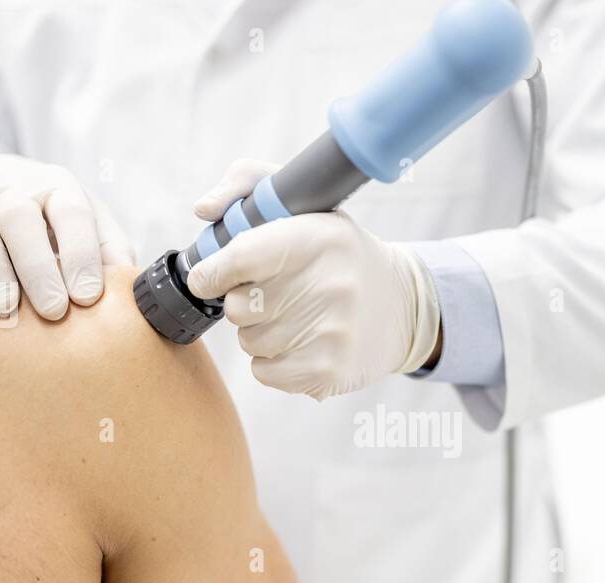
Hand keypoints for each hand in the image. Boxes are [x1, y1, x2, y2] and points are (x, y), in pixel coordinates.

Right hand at [0, 154, 135, 319]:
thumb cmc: (54, 221)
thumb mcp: (92, 229)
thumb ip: (112, 255)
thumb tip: (133, 293)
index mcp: (61, 189)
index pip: (72, 214)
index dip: (80, 254)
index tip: (87, 297)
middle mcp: (16, 184)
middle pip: (22, 219)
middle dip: (38, 267)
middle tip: (52, 311)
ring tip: (5, 305)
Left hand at [186, 160, 440, 399]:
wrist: (402, 305)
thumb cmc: (338, 253)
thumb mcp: (305, 206)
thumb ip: (247, 187)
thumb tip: (203, 210)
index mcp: (319, 237)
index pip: (240, 257)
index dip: (213, 271)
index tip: (210, 276)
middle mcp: (329, 285)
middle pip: (238, 307)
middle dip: (244, 301)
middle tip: (273, 293)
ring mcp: (331, 333)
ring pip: (249, 341)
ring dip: (259, 332)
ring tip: (294, 317)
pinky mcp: (329, 372)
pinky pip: (264, 372)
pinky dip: (273, 361)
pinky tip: (301, 343)